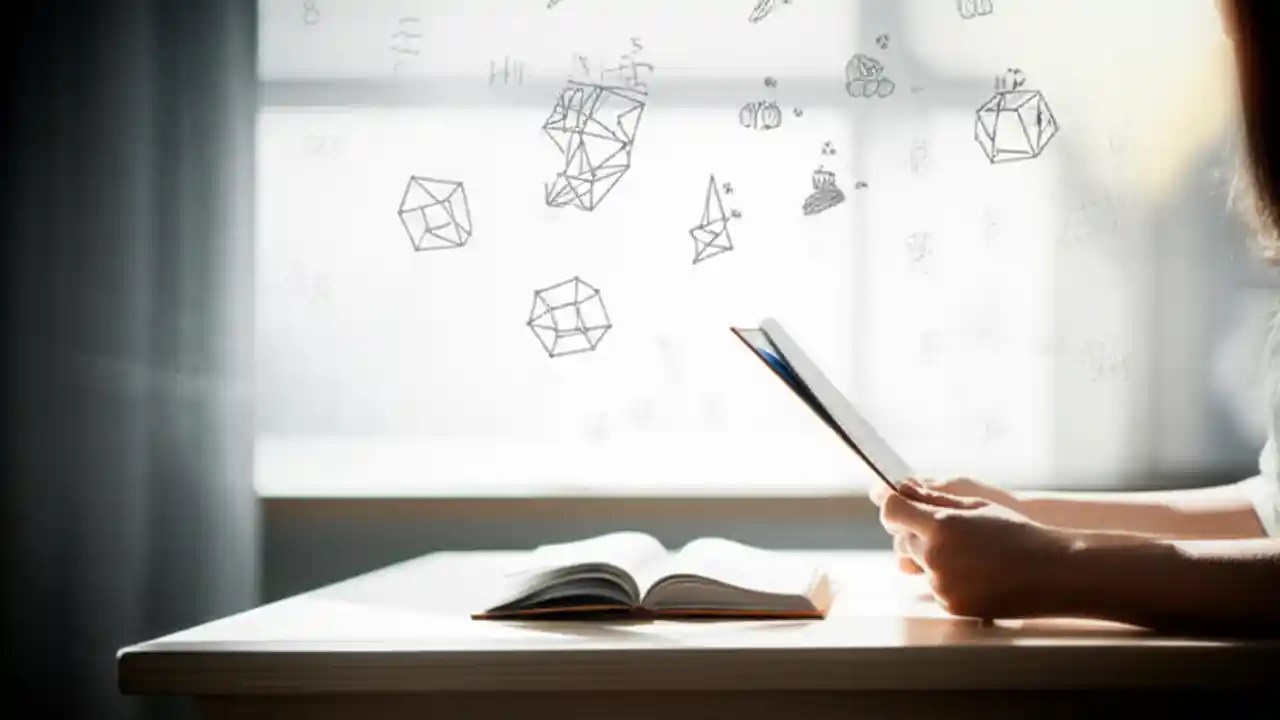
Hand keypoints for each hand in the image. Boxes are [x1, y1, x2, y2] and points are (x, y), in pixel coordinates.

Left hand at [879, 484, 1074, 619]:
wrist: (1052, 573)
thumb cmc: (1018, 534)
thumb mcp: (977, 507)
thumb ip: (934, 500)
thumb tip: (902, 489)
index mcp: (941, 527)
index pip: (892, 512)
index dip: (893, 506)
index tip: (900, 505)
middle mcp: (935, 556)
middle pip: (902, 540)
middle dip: (916, 532)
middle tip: (949, 530)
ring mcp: (941, 584)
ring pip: (918, 565)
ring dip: (932, 557)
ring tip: (970, 554)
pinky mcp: (950, 605)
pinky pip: (935, 587)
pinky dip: (947, 579)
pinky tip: (977, 574)